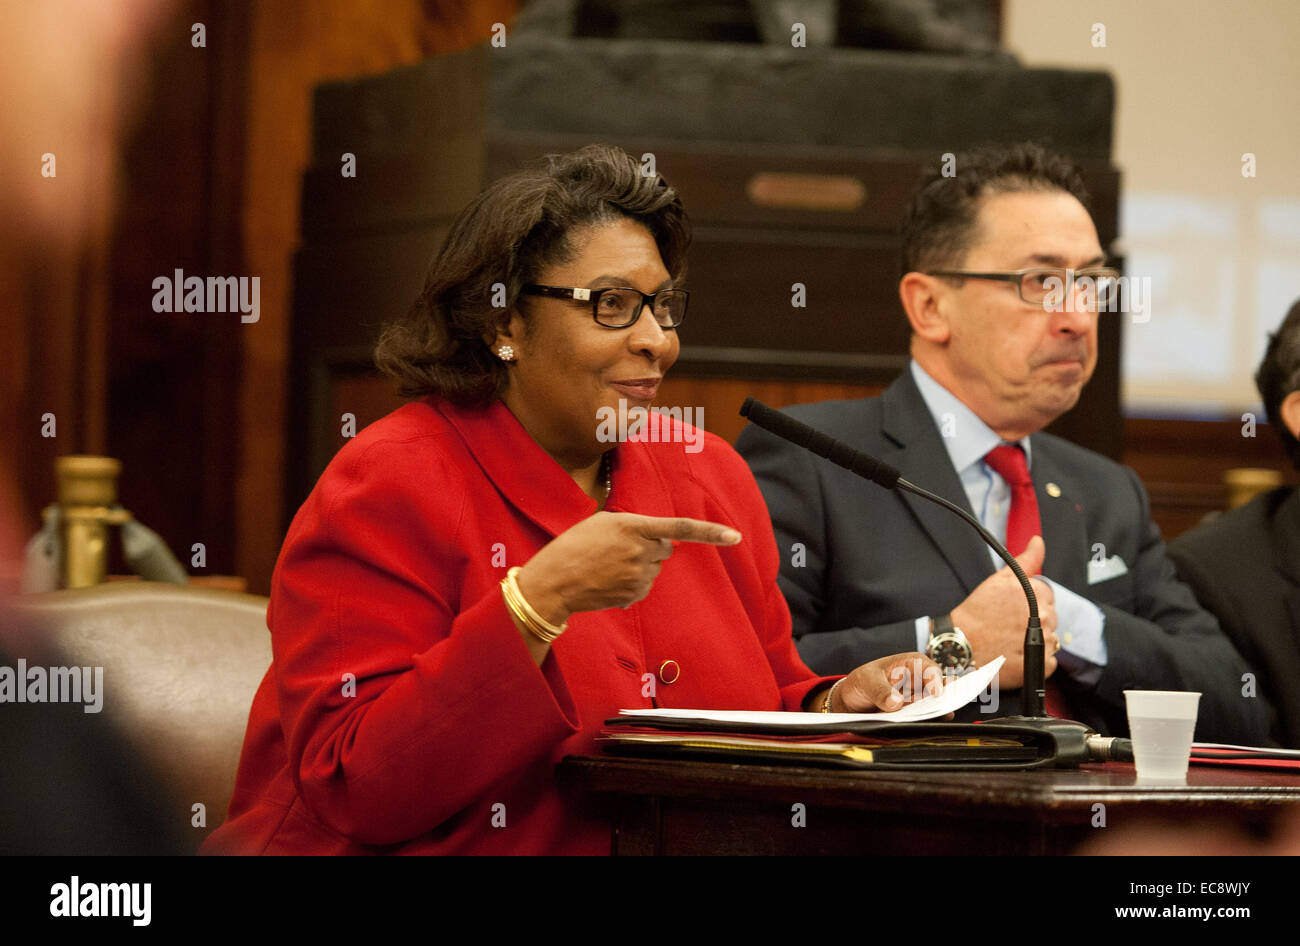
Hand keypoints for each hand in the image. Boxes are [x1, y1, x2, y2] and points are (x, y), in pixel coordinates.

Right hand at [515, 511, 741, 624]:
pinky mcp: (633, 595)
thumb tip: (660, 542)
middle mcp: (641, 552)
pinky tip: (608, 580)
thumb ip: (635, 526)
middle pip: (664, 549)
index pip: (680, 528)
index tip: (735, 537)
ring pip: (654, 568)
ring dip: (639, 565)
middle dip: (650, 547)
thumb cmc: (574, 546)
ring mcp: (638, 577)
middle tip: (618, 547)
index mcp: (634, 527)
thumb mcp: (602, 522)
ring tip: (607, 565)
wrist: (553, 582)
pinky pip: (643, 585)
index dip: (710, 533)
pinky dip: (631, 582)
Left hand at [831, 652, 947, 712]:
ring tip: (935, 720)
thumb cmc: (862, 683)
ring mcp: (920, 699)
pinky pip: (927, 719)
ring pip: (937, 706)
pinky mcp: (916, 714)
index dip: (935, 680)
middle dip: (945, 698)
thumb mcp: (867, 681)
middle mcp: (920, 681)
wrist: (854, 701)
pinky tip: (926, 727)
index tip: (935, 694)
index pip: (930, 670)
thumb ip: (880, 691)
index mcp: (912, 664)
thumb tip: (896, 702)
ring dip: (937, 713)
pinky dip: (929, 723)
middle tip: (944, 709)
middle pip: (940, 688)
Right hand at [948, 535, 1058, 689]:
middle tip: (1007, 626)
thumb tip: (1038, 541)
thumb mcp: (998, 581)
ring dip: (1035, 641)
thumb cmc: (974, 615)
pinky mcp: (1042, 663)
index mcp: (1035, 592)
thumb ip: (1025, 561)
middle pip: (1050, 618)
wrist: (959, 646)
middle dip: (1033, 621)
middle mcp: (1044, 615)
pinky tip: (1015, 656)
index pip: (1046, 596)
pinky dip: (1034, 661)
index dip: (1027, 603)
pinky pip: (1048, 662)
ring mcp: (1045, 641)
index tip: (1011, 610)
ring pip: (1050, 639)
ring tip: (1009, 642)